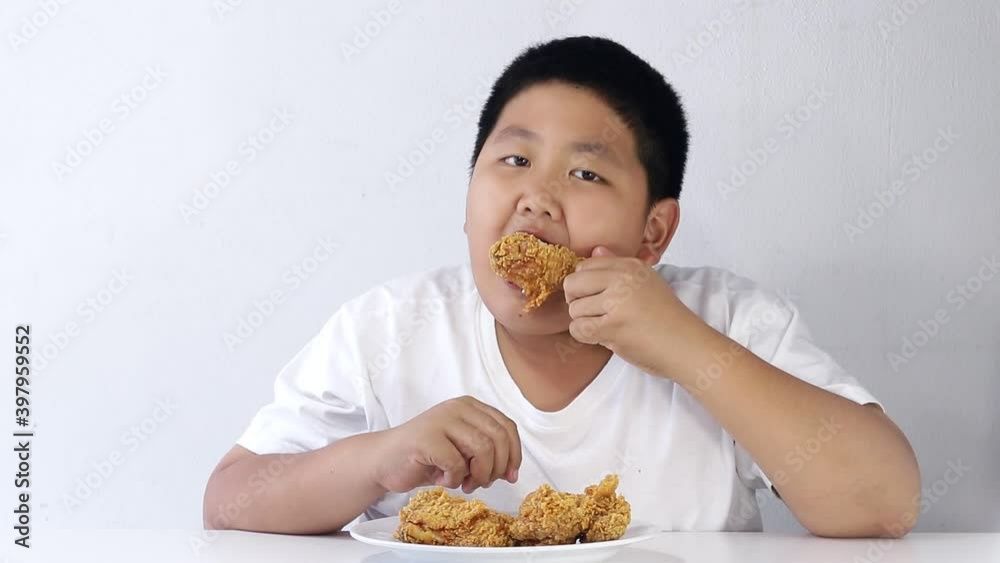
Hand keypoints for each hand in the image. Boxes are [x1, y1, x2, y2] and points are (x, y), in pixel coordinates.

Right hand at [371, 396, 520, 493]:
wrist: (384, 460)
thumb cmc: (425, 457)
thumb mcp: (462, 449)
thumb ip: (486, 451)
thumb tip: (511, 471)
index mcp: (469, 406)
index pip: (506, 426)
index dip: (514, 454)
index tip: (510, 476)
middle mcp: (458, 407)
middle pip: (498, 438)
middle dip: (497, 467)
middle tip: (483, 483)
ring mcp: (441, 420)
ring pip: (482, 449)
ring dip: (479, 475)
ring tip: (466, 484)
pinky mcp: (426, 438)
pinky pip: (456, 464)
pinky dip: (455, 479)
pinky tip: (443, 479)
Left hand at [562, 246, 704, 377]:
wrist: (686, 345)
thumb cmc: (665, 318)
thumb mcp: (646, 283)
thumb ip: (617, 267)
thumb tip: (594, 250)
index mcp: (631, 265)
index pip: (586, 265)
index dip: (585, 284)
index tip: (599, 298)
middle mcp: (623, 278)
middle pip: (573, 284)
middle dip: (577, 301)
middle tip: (595, 313)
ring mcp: (618, 301)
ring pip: (574, 309)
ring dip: (586, 322)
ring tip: (607, 327)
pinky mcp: (613, 325)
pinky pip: (579, 328)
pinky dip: (585, 336)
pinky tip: (603, 337)